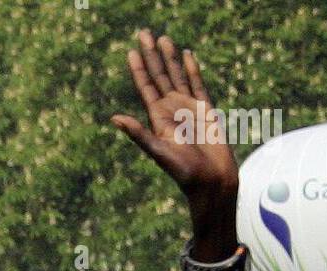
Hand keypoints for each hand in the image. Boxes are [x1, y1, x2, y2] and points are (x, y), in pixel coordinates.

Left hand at [112, 31, 237, 218]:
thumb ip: (138, 134)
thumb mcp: (159, 153)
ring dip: (170, 58)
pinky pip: (197, 84)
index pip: (146, 88)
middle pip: (159, 77)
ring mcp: (188, 109)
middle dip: (151, 55)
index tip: (131, 50)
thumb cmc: (185, 173)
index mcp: (158, 119)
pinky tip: (187, 55)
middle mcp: (171, 111)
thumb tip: (114, 118)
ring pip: (177, 77)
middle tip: (144, 32)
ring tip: (162, 38)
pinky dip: (192, 69)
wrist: (212, 182)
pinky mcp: (206, 111)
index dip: (138, 69)